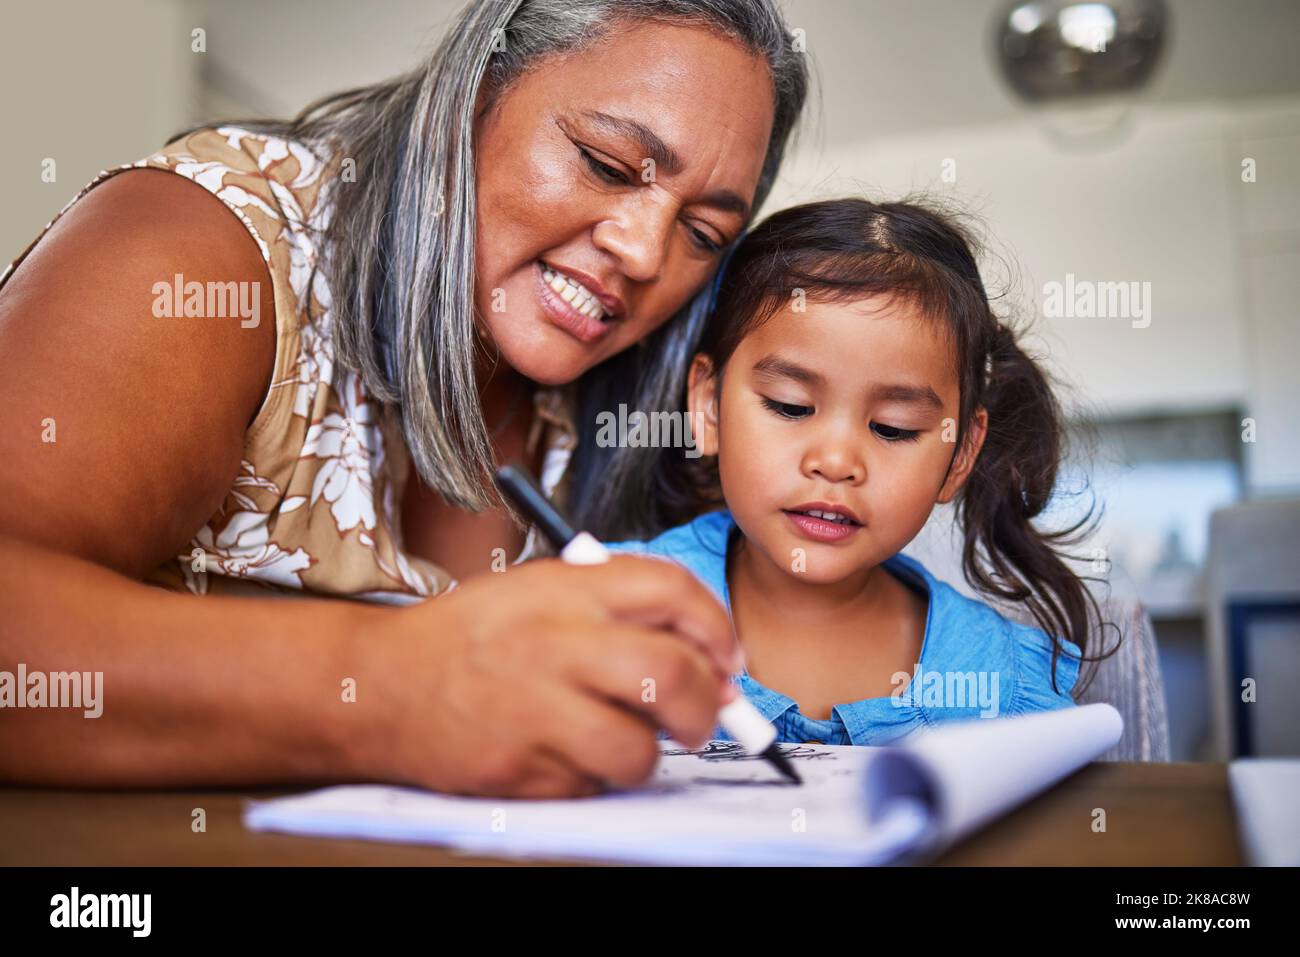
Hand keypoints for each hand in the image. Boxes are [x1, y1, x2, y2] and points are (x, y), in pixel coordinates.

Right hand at [359, 555, 739, 797]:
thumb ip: (619, 610)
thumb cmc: (474, 637)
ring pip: (640, 749)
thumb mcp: (541, 590)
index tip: (726, 659)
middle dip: (706, 707)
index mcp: (564, 588)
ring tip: (620, 739)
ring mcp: (534, 708)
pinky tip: (562, 752)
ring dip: (646, 754)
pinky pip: (591, 784)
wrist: (381, 685)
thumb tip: (707, 659)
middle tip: (701, 719)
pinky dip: (591, 776)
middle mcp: (553, 642)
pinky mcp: (519, 767)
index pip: (672, 591)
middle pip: (672, 673)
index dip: (717, 628)